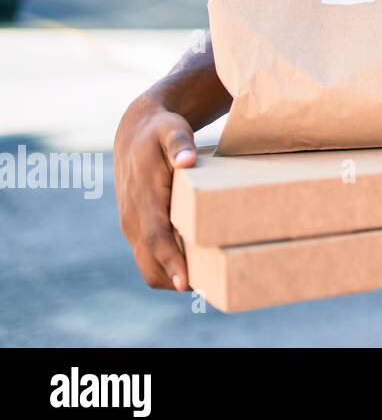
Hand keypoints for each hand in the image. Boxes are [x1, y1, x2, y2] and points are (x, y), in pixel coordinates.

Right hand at [113, 95, 196, 291]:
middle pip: (149, 261)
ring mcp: (132, 224)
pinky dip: (165, 266)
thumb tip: (187, 161)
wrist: (135, 133)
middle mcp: (134, 216)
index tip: (185, 284)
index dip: (170, 261)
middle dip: (173, 279)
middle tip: (210, 289)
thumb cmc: (161, 132)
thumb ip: (180, 144)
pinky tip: (193, 266)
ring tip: (206, 282)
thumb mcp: (172, 130)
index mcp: (144, 197)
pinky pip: (148, 255)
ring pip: (146, 264)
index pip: (156, 236)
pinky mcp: (136, 226)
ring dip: (170, 276)